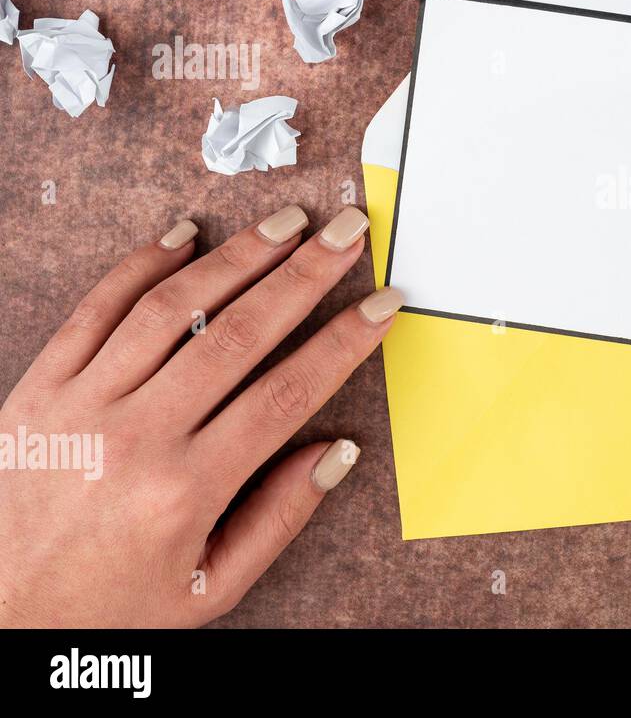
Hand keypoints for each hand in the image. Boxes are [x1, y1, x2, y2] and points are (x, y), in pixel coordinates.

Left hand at [0, 205, 400, 626]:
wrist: (0, 617)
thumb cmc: (107, 606)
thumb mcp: (209, 587)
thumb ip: (280, 517)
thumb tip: (338, 451)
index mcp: (186, 489)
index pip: (288, 392)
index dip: (345, 341)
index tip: (382, 304)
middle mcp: (135, 436)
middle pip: (240, 333)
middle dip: (305, 274)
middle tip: (346, 231)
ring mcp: (81, 404)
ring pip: (171, 308)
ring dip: (236, 256)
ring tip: (285, 223)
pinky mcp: (38, 389)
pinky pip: (96, 311)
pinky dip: (141, 265)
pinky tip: (184, 235)